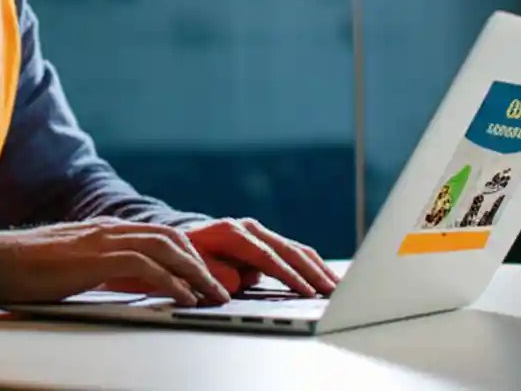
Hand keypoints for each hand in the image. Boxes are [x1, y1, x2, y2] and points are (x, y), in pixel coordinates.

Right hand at [0, 217, 231, 306]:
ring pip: (165, 247)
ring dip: (195, 272)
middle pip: (170, 237)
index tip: (205, 276)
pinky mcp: (94, 258)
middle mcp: (109, 229)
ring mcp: (102, 240)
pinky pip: (145, 266)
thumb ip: (101, 266)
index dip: (188, 254)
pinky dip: (170, 281)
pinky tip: (183, 297)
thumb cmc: (27, 267)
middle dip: (200, 262)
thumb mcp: (74, 264)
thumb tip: (126, 281)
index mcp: (105, 229)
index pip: (159, 234)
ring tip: (212, 294)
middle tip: (220, 287)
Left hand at [181, 218, 341, 296]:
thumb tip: (239, 280)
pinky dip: (311, 264)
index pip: (267, 257)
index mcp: (232, 233)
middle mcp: (249, 228)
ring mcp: (259, 232)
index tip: (308, 292)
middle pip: (288, 250)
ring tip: (338, 286)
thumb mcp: (192, 267)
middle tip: (335, 291)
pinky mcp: (265, 240)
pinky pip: (293, 252)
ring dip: (318, 268)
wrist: (181, 239)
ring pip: (296, 249)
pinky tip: (326, 277)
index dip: (289, 275)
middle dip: (313, 272)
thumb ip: (215, 274)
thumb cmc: (187, 257)